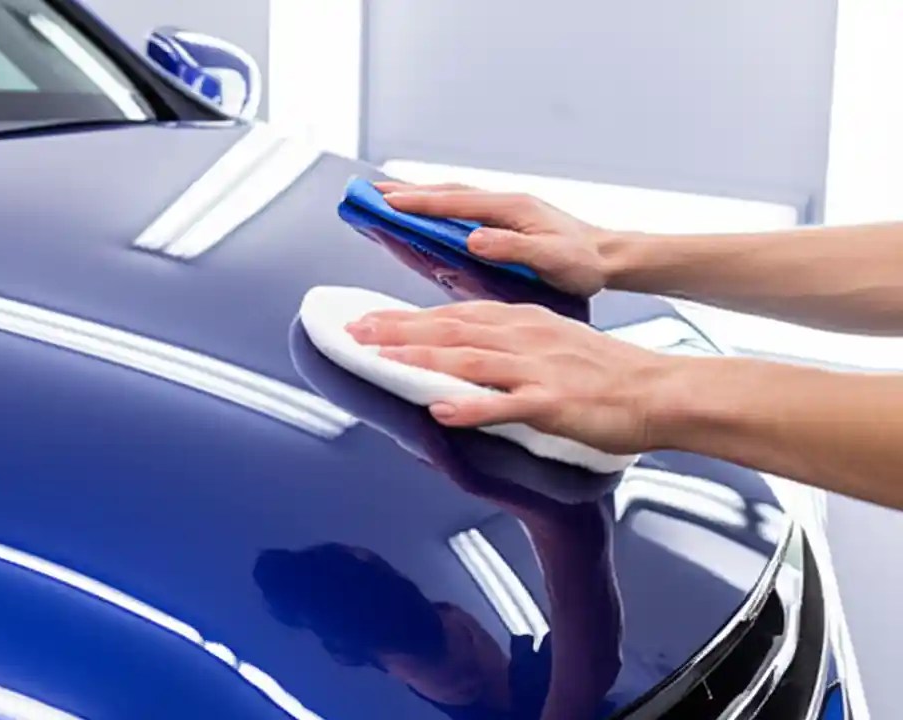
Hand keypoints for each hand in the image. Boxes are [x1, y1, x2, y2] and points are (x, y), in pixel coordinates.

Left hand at [346, 301, 677, 453]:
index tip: (367, 319)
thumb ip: (506, 343)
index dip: (406, 317)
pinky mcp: (554, 402)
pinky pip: (506, 405)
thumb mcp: (550, 342)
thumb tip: (464, 346)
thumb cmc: (606, 374)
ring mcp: (538, 368)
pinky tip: (440, 410)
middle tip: (355, 332)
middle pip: (450, 328)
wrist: (661, 392)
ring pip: (468, 359)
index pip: (453, 314)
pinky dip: (472, 407)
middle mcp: (524, 337)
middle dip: (398, 329)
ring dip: (421, 357)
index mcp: (521, 321)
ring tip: (380, 359)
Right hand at [375, 182, 613, 295]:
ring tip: (388, 198)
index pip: (455, 201)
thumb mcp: (550, 259)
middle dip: (408, 192)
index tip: (387, 202)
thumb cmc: (582, 263)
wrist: (608, 258)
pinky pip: (463, 208)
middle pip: (447, 191)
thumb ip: (511, 248)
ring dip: (420, 196)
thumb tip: (473, 238)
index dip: (418, 202)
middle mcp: (505, 202)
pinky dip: (438, 205)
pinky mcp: (506, 219)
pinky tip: (426, 212)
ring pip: (453, 196)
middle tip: (372, 193)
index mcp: (511, 208)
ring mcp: (505, 209)